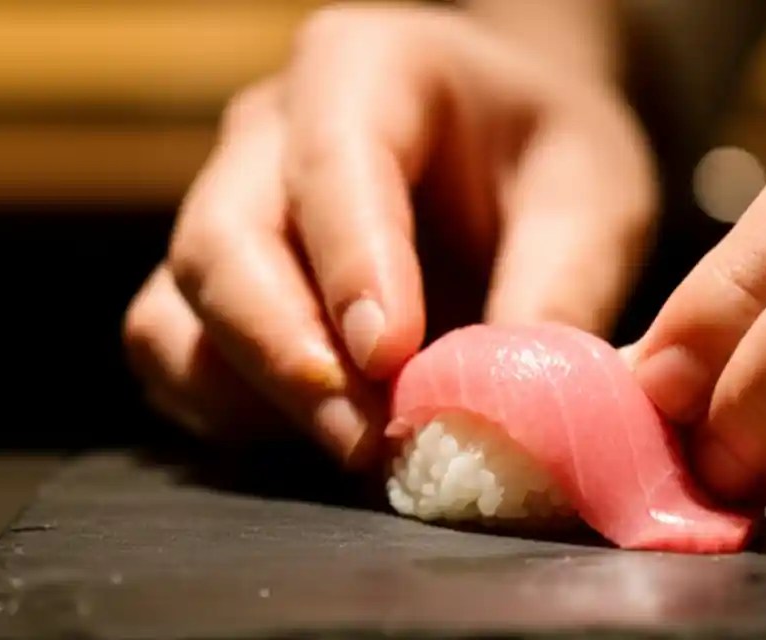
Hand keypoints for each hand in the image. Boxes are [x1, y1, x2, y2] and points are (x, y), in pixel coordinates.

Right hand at [124, 4, 654, 469]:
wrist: (502, 148)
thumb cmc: (545, 156)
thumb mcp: (593, 202)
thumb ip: (557, 298)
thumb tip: (507, 425)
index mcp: (364, 67)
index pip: (332, 164)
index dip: (353, 267)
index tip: (392, 359)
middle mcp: (268, 132)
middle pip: (221, 244)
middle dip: (286, 355)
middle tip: (370, 440)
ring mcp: (225, 206)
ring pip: (176, 309)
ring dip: (254, 394)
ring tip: (358, 445)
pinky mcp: (212, 286)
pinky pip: (172, 354)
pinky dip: (228, 410)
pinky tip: (318, 431)